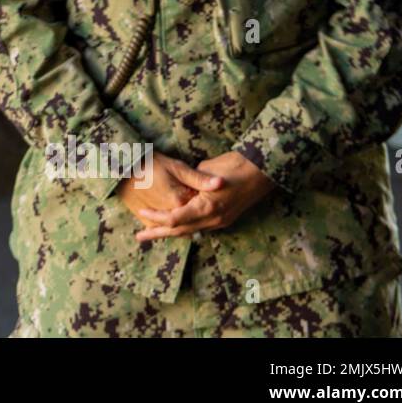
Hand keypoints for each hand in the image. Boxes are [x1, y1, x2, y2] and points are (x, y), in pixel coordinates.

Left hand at [133, 151, 275, 241]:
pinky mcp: (225, 219)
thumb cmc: (232, 165)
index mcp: (206, 207)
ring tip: (152, 234)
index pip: (175, 219)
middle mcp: (214, 219)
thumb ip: (190, 183)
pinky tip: (175, 227)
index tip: (142, 213)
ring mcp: (221, 221)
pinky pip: (200, 227)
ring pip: (191, 231)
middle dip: (159, 233)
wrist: (262, 170)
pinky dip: (185, 228)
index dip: (157, 218)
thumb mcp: (205, 170)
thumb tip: (180, 190)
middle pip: (180, 231)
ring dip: (171, 232)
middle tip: (139, 237)